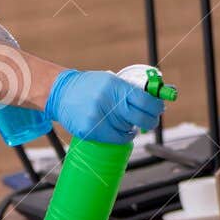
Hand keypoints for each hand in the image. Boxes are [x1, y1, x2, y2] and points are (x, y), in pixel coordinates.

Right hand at [45, 69, 165, 144]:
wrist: (61, 93)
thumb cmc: (89, 86)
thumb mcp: (110, 81)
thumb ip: (129, 90)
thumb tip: (155, 100)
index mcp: (115, 86)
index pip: (145, 100)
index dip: (156, 107)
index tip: (158, 109)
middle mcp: (107, 101)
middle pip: (140, 118)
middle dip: (149, 121)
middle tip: (150, 121)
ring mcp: (98, 118)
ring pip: (127, 130)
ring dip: (131, 128)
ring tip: (125, 122)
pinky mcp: (90, 130)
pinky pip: (114, 139)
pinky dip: (121, 137)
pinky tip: (120, 132)